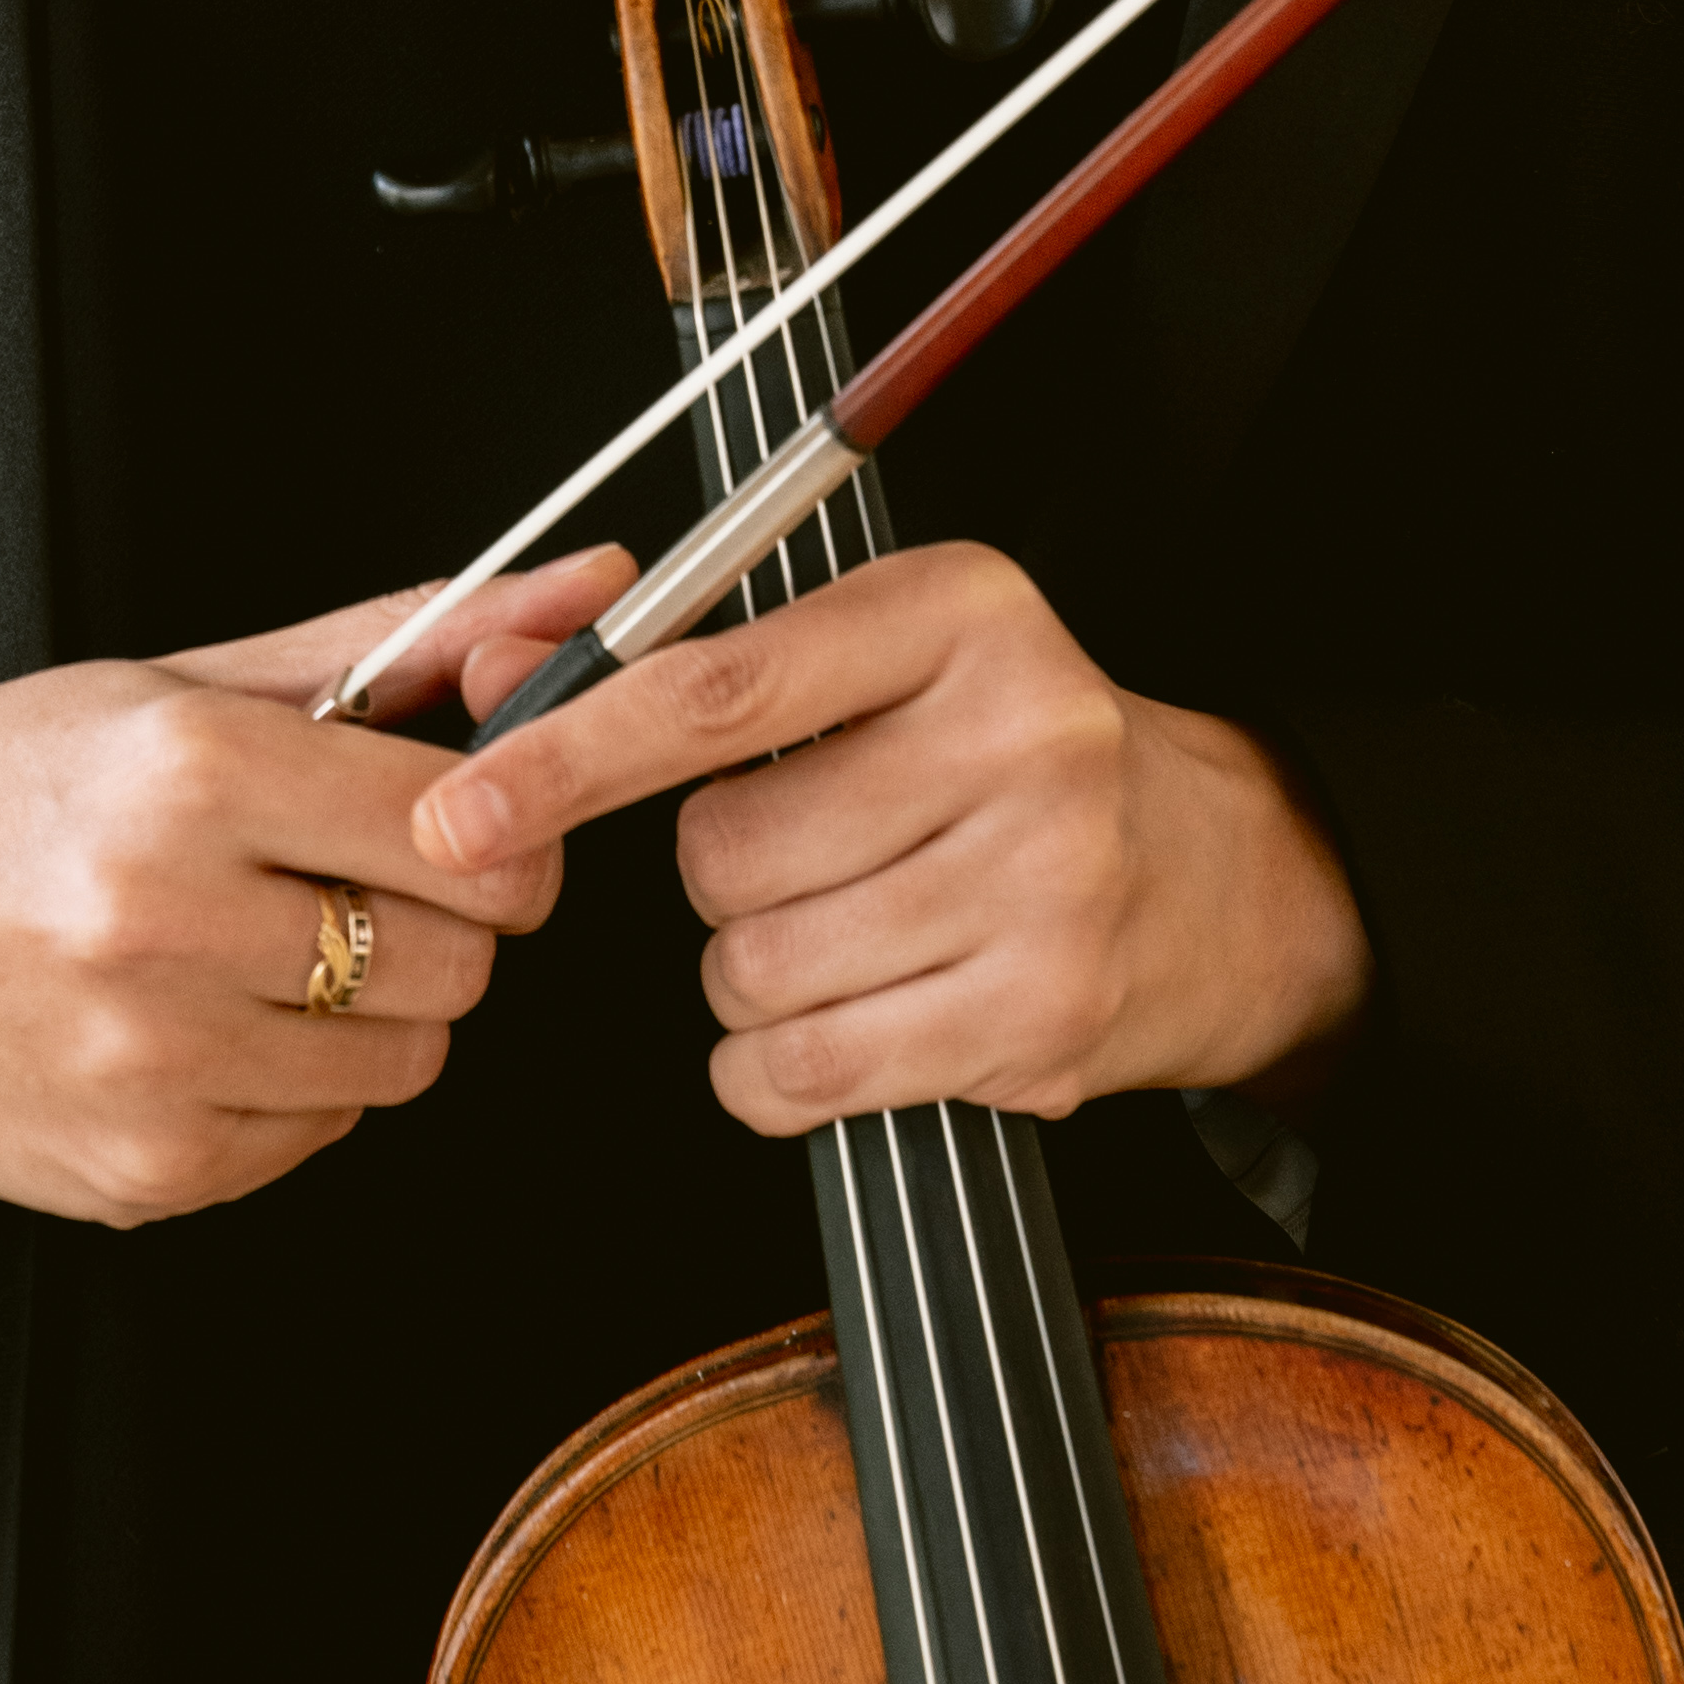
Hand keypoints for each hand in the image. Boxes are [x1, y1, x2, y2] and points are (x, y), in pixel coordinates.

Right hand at [0, 554, 625, 1222]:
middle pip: (461, 957)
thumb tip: (583, 589)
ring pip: (408, 1061)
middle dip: (438, 918)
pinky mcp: (145, 1168)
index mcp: (189, 772)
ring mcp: (154, 1061)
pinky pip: (321, 1136)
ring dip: (374, 1009)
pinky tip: (204, 1022)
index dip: (495, 823)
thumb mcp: (187, 681)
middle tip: (348, 882)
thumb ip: (404, 644)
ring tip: (265, 950)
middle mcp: (169, 919)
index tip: (458, 818)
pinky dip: (295, 1085)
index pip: (471, 825)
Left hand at [401, 534, 1367, 1143]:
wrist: (1222, 878)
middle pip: (723, 853)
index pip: (720, 688)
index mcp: (961, 612)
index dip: (572, 756)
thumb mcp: (879, 659)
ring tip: (857, 930)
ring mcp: (1044, 885)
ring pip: (752, 970)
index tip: (462, 809)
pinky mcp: (1044, 1018)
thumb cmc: (1013, 754)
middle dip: (721, 876)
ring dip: (755, 974)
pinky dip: (778, 1066)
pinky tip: (850, 1016)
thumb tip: (495, 678)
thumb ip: (682, 658)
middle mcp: (1019, 736)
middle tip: (817, 852)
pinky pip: (806, 1071)